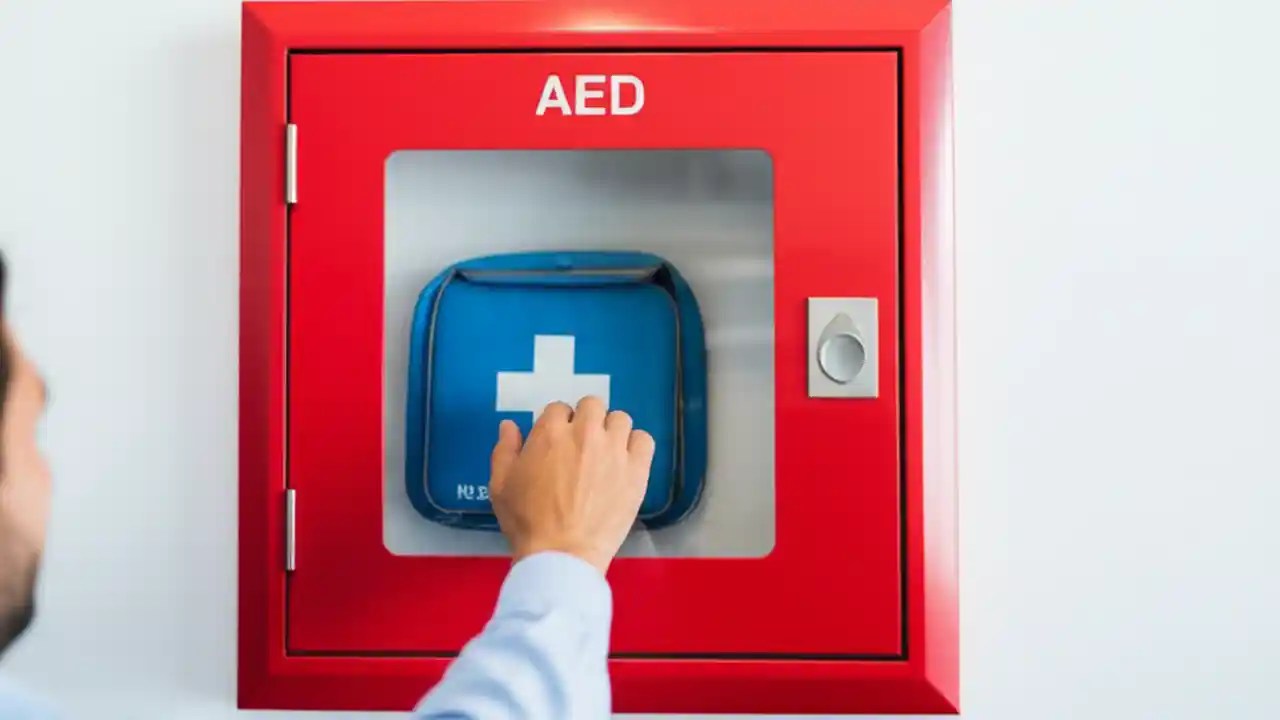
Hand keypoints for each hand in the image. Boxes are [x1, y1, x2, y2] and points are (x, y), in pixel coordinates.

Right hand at [488, 396, 654, 574]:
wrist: (562, 554)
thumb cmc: (527, 522)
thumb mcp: (500, 485)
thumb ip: (504, 449)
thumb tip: (509, 425)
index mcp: (551, 432)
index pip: (558, 408)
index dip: (557, 425)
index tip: (557, 444)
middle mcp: (585, 432)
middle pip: (592, 405)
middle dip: (585, 420)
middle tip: (581, 446)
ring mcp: (614, 450)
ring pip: (620, 419)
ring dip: (611, 431)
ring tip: (605, 453)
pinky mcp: (637, 470)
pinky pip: (644, 440)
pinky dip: (636, 446)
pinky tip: (626, 461)